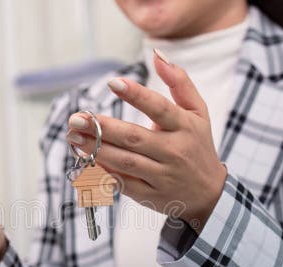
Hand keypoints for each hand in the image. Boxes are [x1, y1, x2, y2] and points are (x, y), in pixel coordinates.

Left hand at [66, 50, 226, 231]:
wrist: (209, 193)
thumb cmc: (197, 144)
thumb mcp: (198, 112)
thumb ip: (180, 82)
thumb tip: (158, 55)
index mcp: (185, 127)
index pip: (159, 108)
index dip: (136, 95)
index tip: (112, 83)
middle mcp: (173, 152)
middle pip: (134, 137)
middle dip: (102, 128)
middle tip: (77, 118)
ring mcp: (161, 175)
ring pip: (125, 162)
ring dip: (96, 149)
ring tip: (74, 137)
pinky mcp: (150, 195)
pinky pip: (123, 184)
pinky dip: (104, 173)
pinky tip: (86, 159)